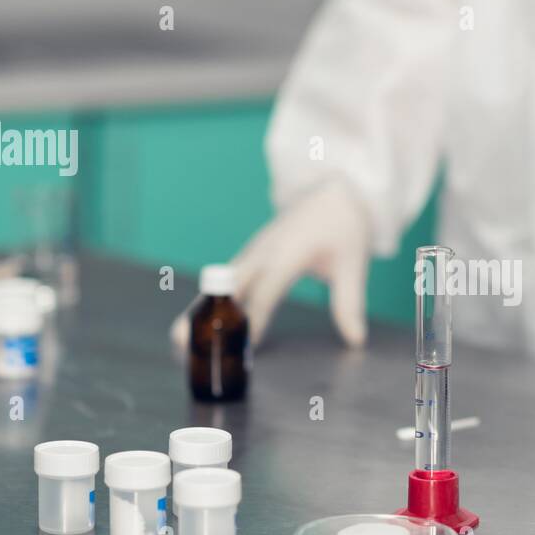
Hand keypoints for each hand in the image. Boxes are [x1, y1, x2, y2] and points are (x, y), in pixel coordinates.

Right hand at [169, 177, 370, 348]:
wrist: (336, 188)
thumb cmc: (345, 224)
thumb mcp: (354, 263)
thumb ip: (349, 303)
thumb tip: (356, 340)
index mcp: (288, 252)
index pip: (266, 292)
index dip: (253, 319)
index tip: (244, 347)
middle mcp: (264, 250)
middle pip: (229, 286)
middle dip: (205, 313)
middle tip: (180, 340)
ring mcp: (255, 250)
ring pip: (222, 283)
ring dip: (201, 308)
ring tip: (179, 337)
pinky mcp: (253, 252)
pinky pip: (228, 279)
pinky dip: (212, 299)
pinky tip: (201, 320)